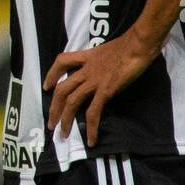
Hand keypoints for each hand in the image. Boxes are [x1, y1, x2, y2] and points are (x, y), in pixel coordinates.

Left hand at [43, 28, 158, 145]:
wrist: (137, 44)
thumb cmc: (130, 44)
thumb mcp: (109, 50)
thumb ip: (102, 60)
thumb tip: (105, 68)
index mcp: (86, 57)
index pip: (62, 61)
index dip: (51, 74)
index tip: (46, 86)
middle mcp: (86, 70)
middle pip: (62, 88)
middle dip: (54, 107)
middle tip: (51, 123)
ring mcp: (94, 80)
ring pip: (72, 101)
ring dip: (65, 119)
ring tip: (62, 134)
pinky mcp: (105, 90)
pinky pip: (94, 111)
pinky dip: (91, 127)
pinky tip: (91, 140)